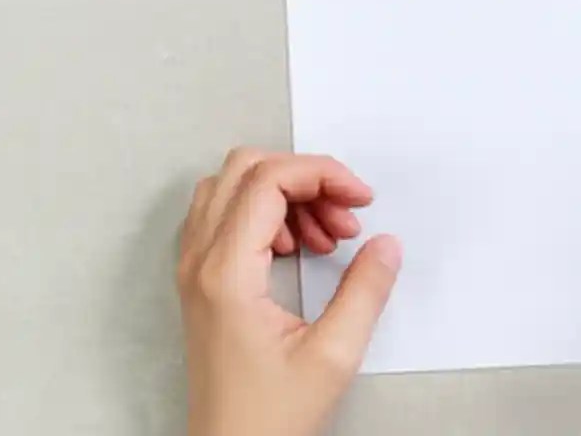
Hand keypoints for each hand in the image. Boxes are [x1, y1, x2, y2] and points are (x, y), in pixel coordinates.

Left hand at [176, 148, 402, 435]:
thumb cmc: (268, 416)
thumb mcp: (333, 355)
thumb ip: (364, 291)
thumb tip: (386, 244)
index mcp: (226, 273)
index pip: (267, 181)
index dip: (321, 175)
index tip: (361, 197)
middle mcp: (200, 261)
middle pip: (245, 170)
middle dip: (305, 178)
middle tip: (347, 210)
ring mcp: (195, 270)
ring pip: (233, 189)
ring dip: (286, 195)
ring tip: (329, 236)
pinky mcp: (203, 281)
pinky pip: (226, 217)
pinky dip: (267, 215)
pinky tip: (300, 248)